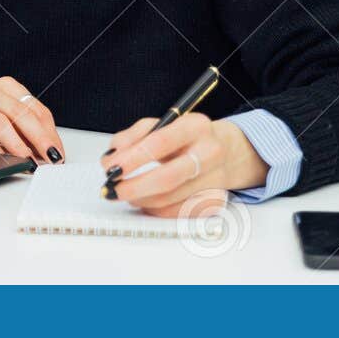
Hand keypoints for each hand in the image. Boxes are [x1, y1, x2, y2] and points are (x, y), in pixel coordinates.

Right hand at [0, 76, 63, 164]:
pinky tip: (2, 159)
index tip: (57, 151)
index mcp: (4, 87)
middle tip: (50, 157)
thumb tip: (43, 151)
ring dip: (18, 145)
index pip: (34, 108)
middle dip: (40, 138)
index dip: (49, 131)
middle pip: (21, 113)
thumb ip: (17, 125)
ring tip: (29, 160)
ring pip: (1, 122)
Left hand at [98, 113, 266, 217]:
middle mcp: (210, 152)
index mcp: (196, 126)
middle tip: (113, 189)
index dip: (132, 158)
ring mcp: (216, 179)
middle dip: (134, 187)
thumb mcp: (163, 124)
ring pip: (170, 199)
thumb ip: (134, 136)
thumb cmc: (189, 137)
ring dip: (141, 200)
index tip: (112, 168)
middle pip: (167, 178)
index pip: (160, 143)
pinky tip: (146, 201)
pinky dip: (156, 210)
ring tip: (127, 194)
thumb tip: (112, 157)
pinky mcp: (215, 200)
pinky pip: (178, 212)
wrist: (227, 150)